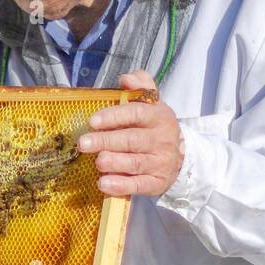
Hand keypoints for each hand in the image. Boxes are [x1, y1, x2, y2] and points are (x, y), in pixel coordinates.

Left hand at [77, 70, 183, 196]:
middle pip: (132, 140)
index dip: (114, 116)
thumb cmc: (154, 127)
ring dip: (114, 163)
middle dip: (106, 141)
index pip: (137, 113)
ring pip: (135, 163)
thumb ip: (141, 86)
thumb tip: (126, 78)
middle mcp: (161, 140)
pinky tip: (104, 184)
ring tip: (97, 162)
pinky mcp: (156, 183)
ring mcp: (160, 163)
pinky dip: (121, 186)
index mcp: (159, 117)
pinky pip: (138, 186)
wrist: (181, 157)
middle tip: (84, 143)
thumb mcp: (152, 104)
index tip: (93, 120)